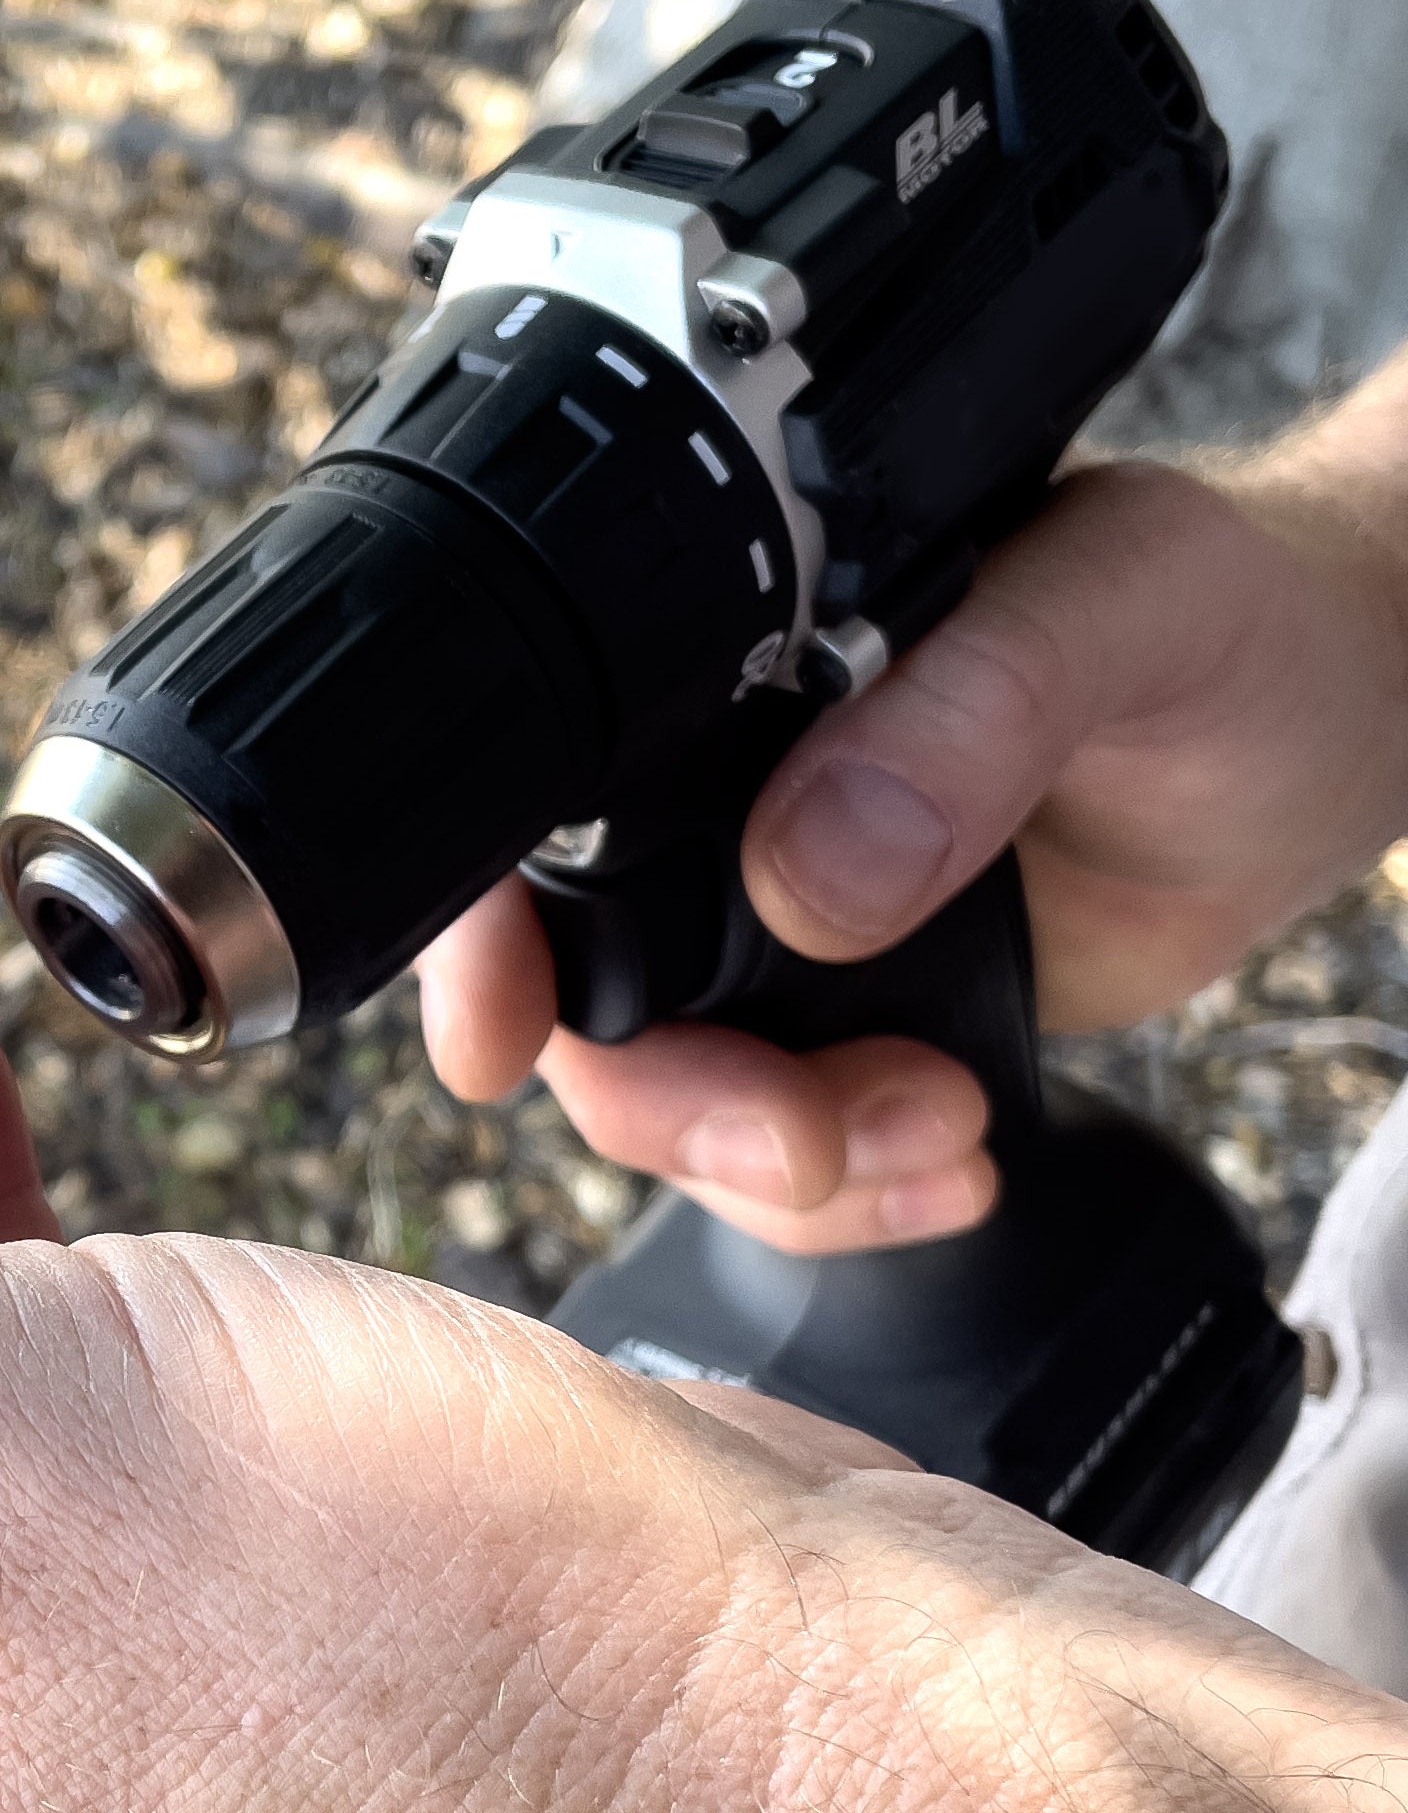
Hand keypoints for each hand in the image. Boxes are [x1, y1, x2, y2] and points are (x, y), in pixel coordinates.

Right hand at [420, 347, 1407, 1249]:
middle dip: (677, 1107)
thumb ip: (963, 717)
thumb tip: (805, 873)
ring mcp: (778, 940)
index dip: (490, 940)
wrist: (1339, 724)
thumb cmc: (1231, 617)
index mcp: (721, 687)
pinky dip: (855, 1200)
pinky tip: (959, 1162)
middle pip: (587, 1011)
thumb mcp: (1114, 611)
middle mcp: (719, 818)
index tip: (501, 1043)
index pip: (536, 822)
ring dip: (784, 1166)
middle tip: (812, 1140)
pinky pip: (787, 1166)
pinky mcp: (857, 1035)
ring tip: (945, 1134)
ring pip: (677, 1112)